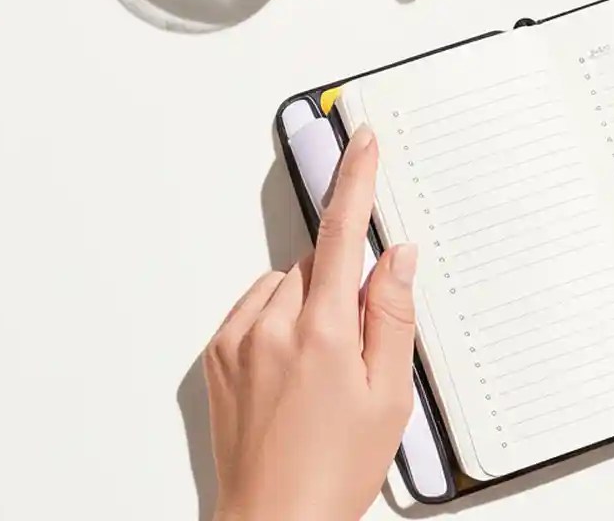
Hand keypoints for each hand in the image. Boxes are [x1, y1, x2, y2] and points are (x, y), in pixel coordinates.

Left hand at [205, 127, 417, 520]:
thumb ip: (392, 316)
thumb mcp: (389, 396)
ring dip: (309, 304)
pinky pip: (254, 309)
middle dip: (341, 286)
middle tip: (359, 346)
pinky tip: (294, 370)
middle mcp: (271, 327)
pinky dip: (277, 320)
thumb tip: (396, 257)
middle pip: (314, 265)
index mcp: (322, 332)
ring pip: (284, 286)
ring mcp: (237, 341)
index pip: (340, 236)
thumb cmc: (335, 469)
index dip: (355, 182)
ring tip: (324, 370)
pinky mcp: (217, 357)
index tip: (360, 142)